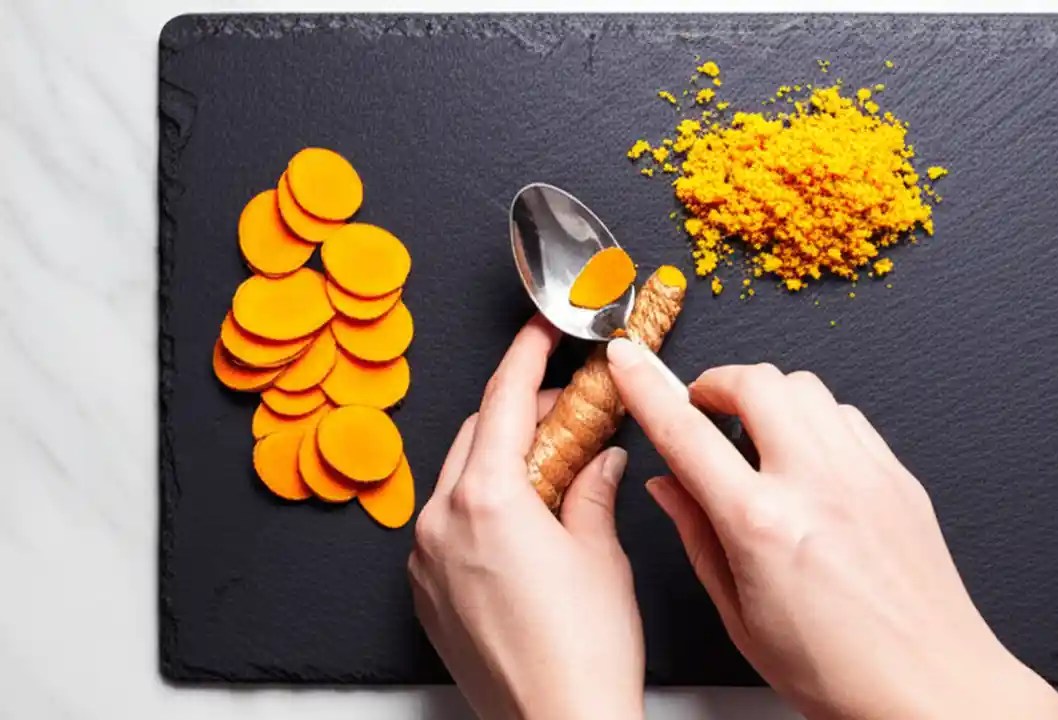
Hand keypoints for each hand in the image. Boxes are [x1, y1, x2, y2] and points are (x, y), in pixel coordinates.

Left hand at [408, 317, 643, 719]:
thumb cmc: (585, 651)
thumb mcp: (601, 554)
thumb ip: (593, 491)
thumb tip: (600, 462)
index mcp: (488, 500)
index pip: (503, 402)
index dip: (527, 356)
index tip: (540, 329)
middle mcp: (442, 523)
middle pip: (476, 435)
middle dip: (520, 411)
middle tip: (569, 409)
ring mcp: (426, 562)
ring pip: (457, 480)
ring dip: (500, 459)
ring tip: (553, 468)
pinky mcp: (426, 595)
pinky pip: (446, 525)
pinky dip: (480, 505)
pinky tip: (524, 521)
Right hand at [607, 338, 1057, 719]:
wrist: (931, 689)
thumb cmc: (840, 672)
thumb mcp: (741, 617)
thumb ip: (697, 538)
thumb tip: (667, 487)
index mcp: (762, 526)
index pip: (686, 432)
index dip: (647, 388)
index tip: (628, 360)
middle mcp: (816, 484)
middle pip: (755, 383)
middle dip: (716, 382)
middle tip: (702, 409)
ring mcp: (864, 473)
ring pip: (805, 387)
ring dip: (768, 396)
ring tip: (756, 435)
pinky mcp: (897, 476)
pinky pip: (847, 416)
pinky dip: (815, 419)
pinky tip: (807, 456)